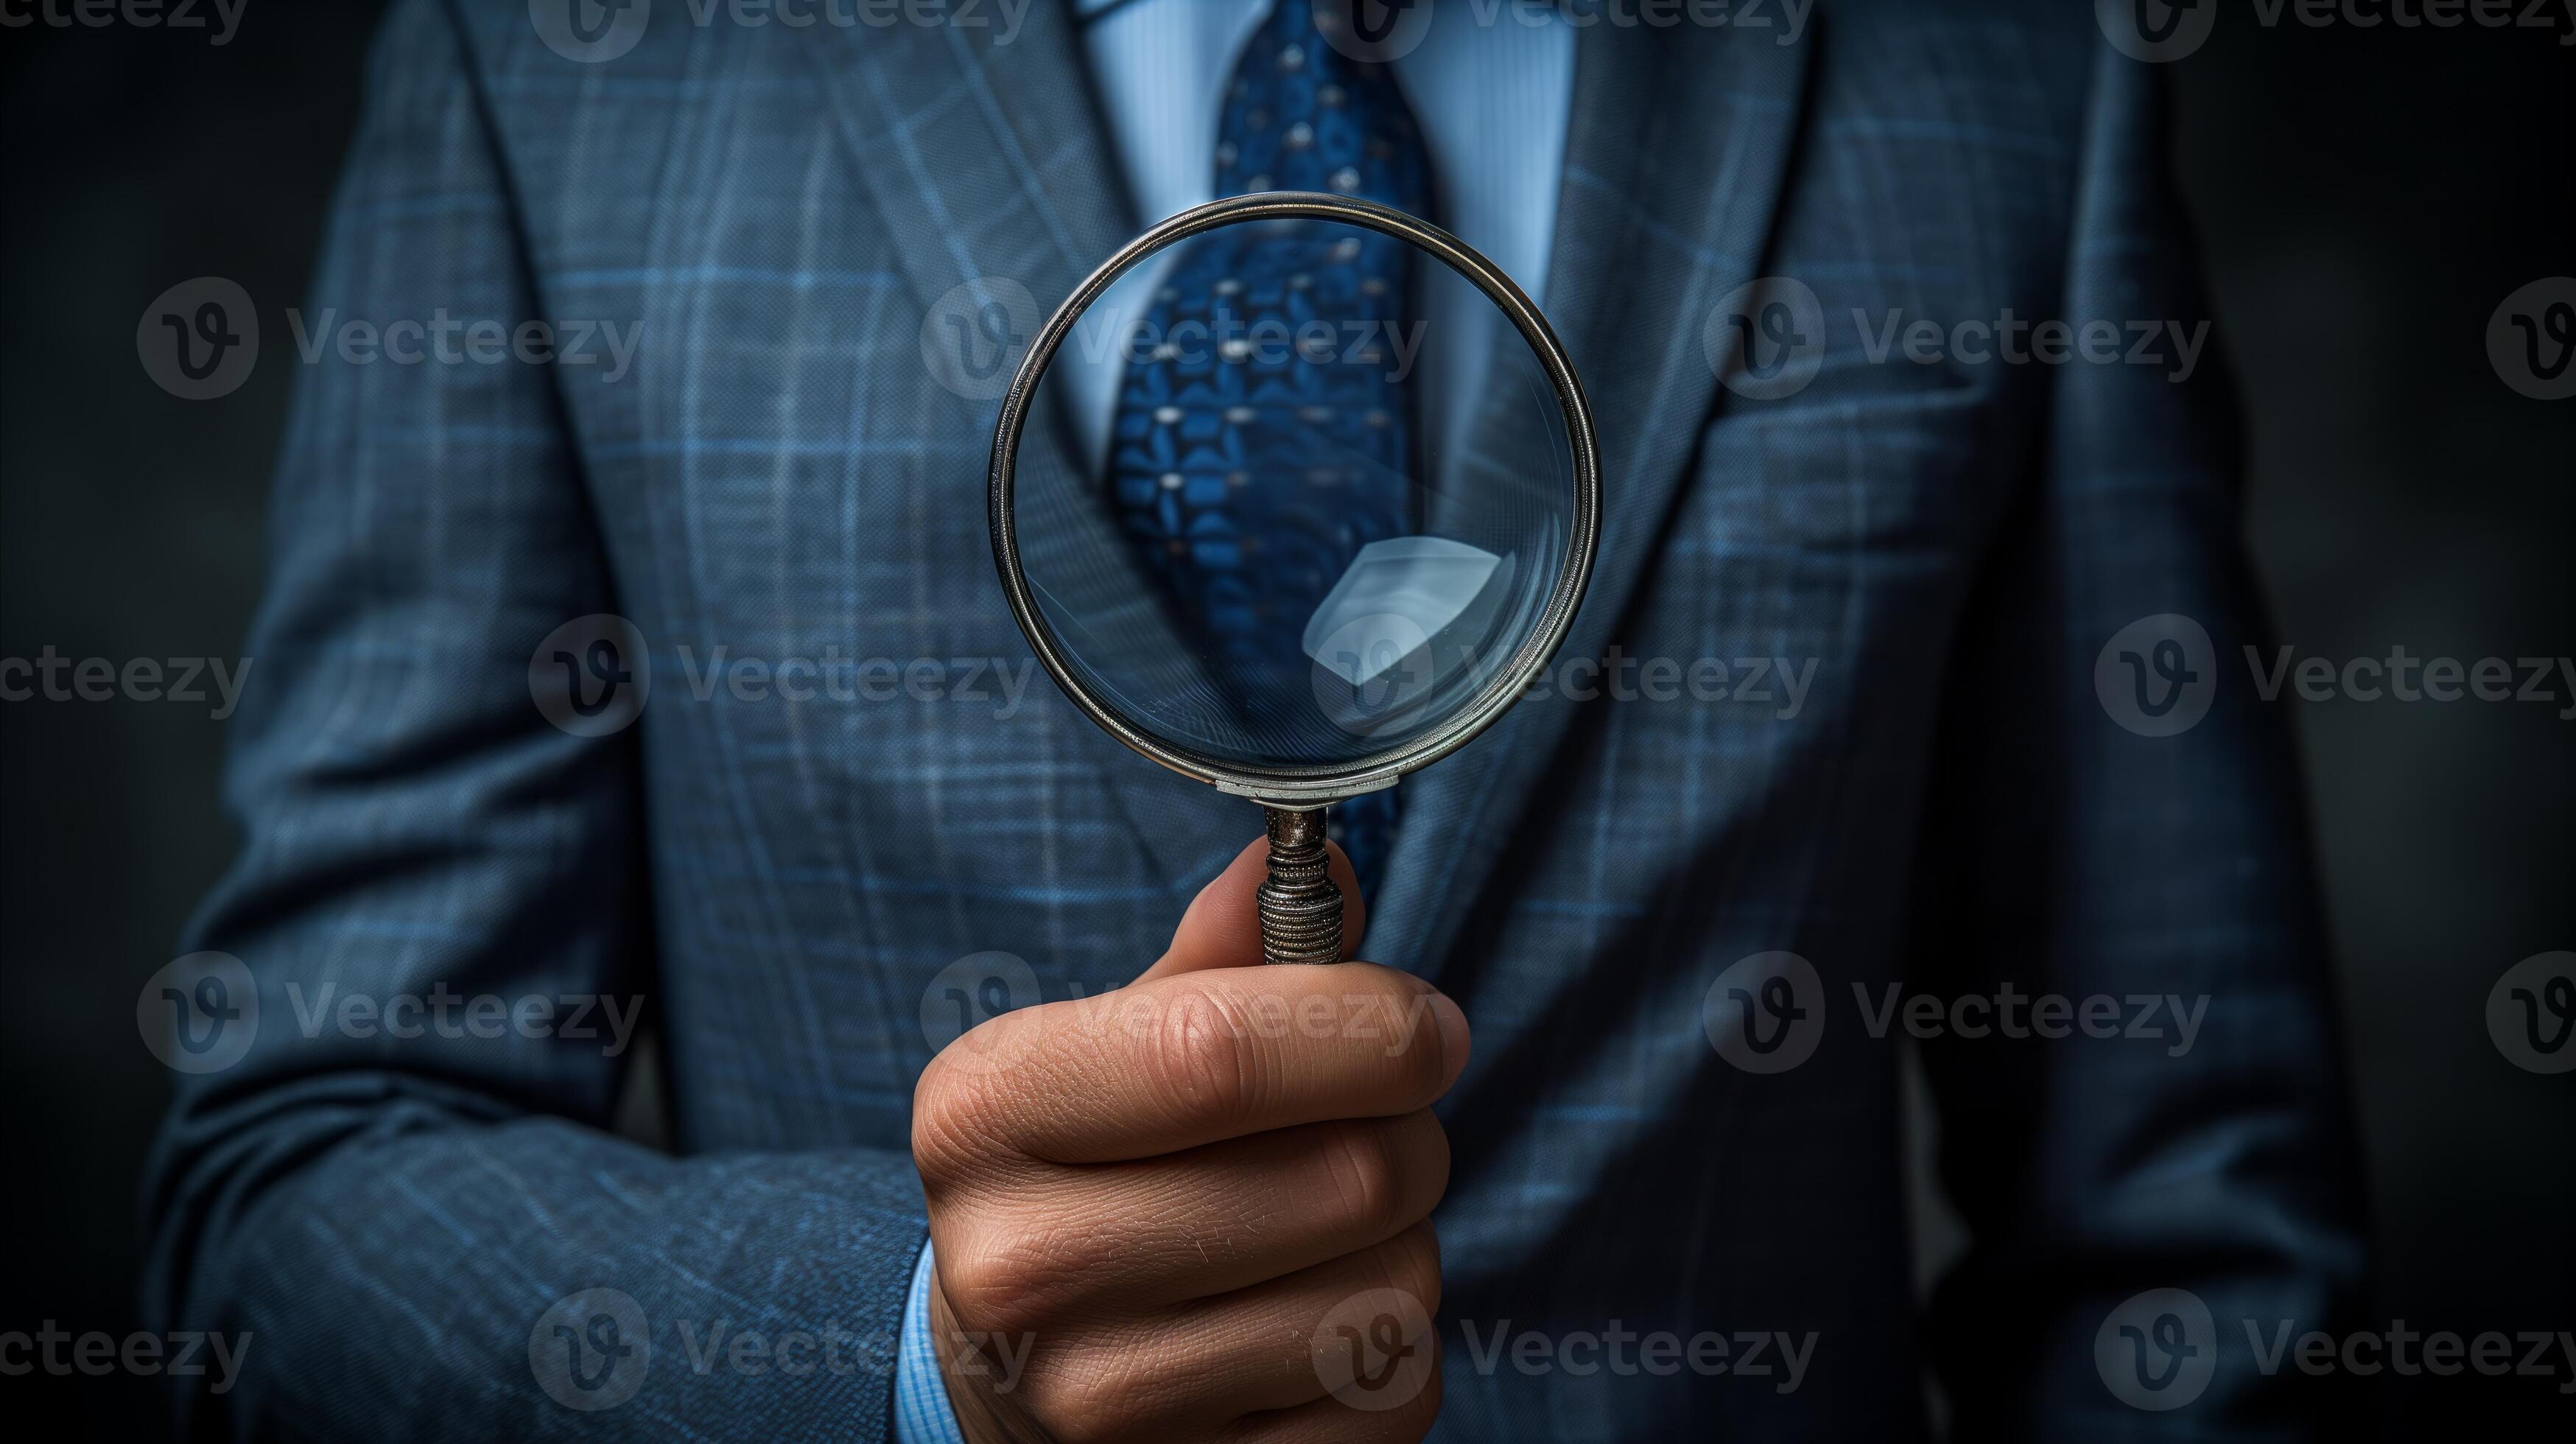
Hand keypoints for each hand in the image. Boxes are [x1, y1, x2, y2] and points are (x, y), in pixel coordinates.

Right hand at [913, 835, 1467, 1442]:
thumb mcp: (1111, 1045)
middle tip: (1373, 1130)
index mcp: (987, 1114)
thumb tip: (1326, 862)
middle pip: (1341, 1175)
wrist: (999, 1369)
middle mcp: (1020, 1266)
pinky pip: (1393, 1399)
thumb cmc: (1085, 1172)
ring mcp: (1098, 1402)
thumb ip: (1222, 958)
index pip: (1217, 1052)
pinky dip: (1393, 1357)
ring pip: (1389, 1296)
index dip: (1367, 1026)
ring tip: (1329, 1236)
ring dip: (1405, 1250)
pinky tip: (1311, 1330)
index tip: (1426, 1025)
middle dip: (1404, 1135)